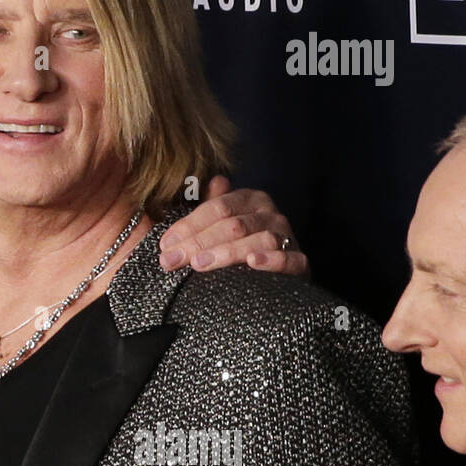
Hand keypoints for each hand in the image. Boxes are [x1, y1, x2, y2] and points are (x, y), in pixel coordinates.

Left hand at [158, 176, 308, 276]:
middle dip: (198, 242)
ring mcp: (287, 236)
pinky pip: (290, 259)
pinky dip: (272, 260)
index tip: (165, 245)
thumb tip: (197, 186)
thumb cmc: (237, 249)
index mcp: (249, 199)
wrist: (274, 280)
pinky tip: (252, 263)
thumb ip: (202, 212)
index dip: (188, 226)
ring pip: (258, 240)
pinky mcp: (300, 262)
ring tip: (199, 264)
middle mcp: (270, 213)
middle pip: (232, 224)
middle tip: (171, 260)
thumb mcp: (217, 228)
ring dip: (226, 252)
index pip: (217, 208)